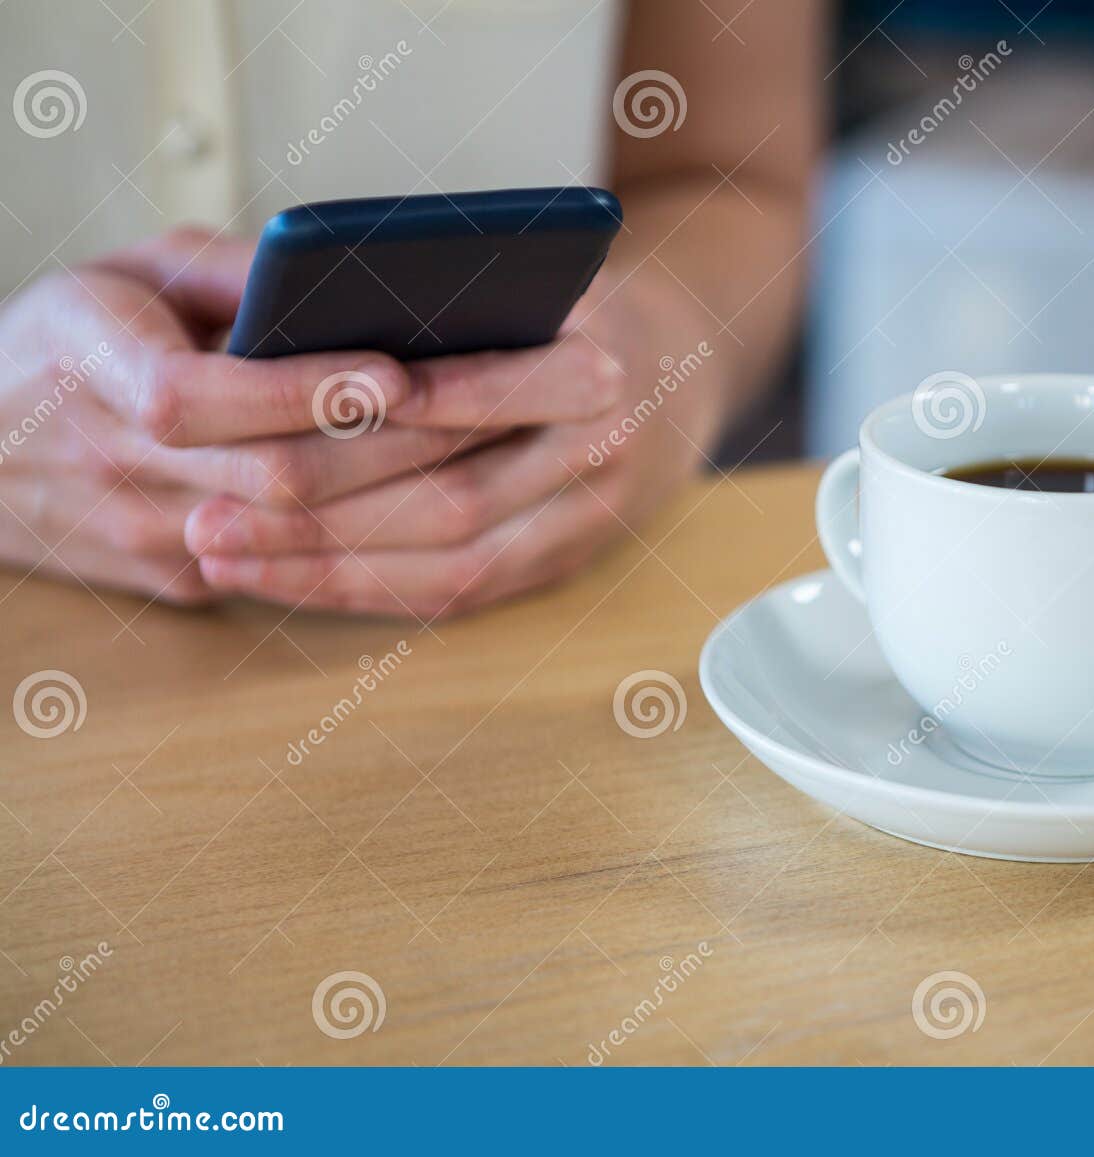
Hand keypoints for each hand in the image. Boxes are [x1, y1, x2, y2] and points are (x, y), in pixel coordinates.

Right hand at [0, 227, 536, 603]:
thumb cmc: (67, 343)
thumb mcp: (125, 273)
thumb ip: (227, 270)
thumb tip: (353, 274)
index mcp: (85, 365)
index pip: (196, 399)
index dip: (303, 392)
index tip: (400, 369)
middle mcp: (111, 465)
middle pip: (279, 478)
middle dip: (407, 446)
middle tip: (509, 411)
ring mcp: (149, 538)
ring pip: (304, 538)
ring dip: (418, 499)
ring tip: (514, 455)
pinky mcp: (184, 582)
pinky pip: (299, 575)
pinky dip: (386, 541)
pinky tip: (467, 504)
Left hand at [191, 268, 729, 617]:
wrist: (679, 376)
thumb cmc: (572, 311)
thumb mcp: (532, 279)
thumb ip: (450, 303)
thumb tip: (304, 325)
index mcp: (597, 367)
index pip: (479, 398)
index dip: (375, 419)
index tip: (277, 421)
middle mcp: (602, 454)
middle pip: (450, 498)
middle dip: (321, 511)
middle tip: (210, 506)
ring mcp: (588, 523)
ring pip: (447, 564)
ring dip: (326, 567)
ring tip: (221, 550)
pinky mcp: (563, 567)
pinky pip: (456, 596)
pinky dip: (363, 592)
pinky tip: (282, 578)